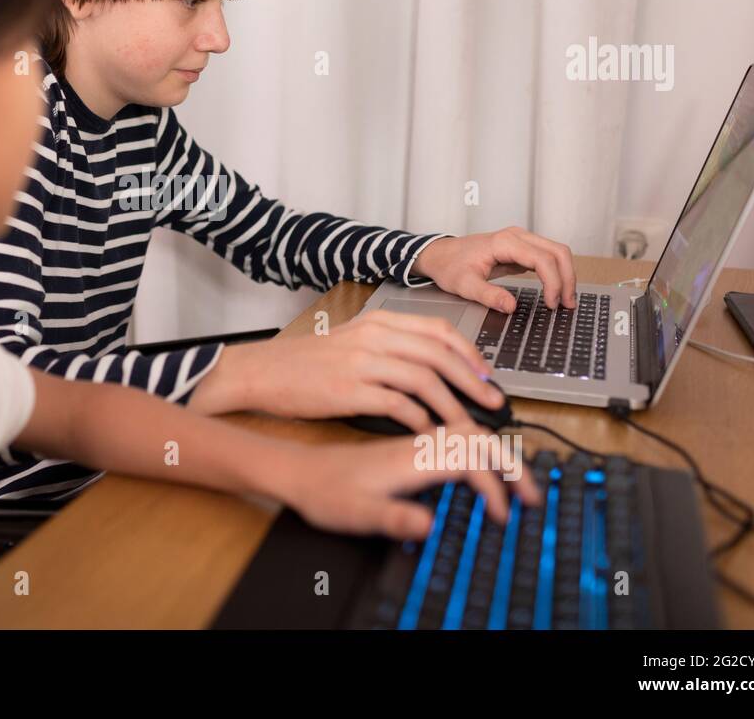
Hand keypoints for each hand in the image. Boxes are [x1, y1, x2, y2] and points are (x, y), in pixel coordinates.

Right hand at [189, 310, 505, 427]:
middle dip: (473, 381)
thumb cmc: (305, 363)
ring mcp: (361, 362)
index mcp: (377, 322)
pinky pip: (397, 405)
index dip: (469, 353)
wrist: (261, 372)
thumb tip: (431, 367)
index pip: (438, 330)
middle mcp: (373, 337)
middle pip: (439, 355)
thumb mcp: (351, 341)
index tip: (486, 375)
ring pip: (424, 380)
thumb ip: (388, 347)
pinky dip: (419, 420)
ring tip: (466, 426)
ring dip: (452, 406)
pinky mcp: (349, 390)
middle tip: (492, 403)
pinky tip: (427, 432)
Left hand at [278, 429, 543, 538]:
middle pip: (478, 437)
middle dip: (512, 462)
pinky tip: (481, 459)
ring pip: (468, 431)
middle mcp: (417, 442)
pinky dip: (479, 443)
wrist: (298, 471)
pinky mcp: (410, 443)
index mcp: (411, 457)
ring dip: (498, 450)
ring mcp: (414, 440)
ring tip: (516, 476)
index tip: (501, 515)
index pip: (470, 462)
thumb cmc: (325, 493)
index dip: (494, 487)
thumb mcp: (358, 515)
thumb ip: (394, 519)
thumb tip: (429, 527)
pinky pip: (455, 432)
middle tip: (531, 492)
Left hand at [412, 227, 576, 311]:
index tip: (552, 304)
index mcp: (505, 243)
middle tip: (567, 304)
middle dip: (567, 278)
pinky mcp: (521, 249)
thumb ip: (488, 296)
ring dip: (565, 275)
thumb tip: (511, 306)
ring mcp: (521, 240)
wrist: (440, 255)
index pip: (543, 259)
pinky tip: (555, 291)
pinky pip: (547, 257)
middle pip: (558, 251)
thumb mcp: (465, 285)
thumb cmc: (450, 266)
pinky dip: (556, 273)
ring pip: (556, 252)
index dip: (553, 282)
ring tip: (565, 300)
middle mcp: (517, 236)